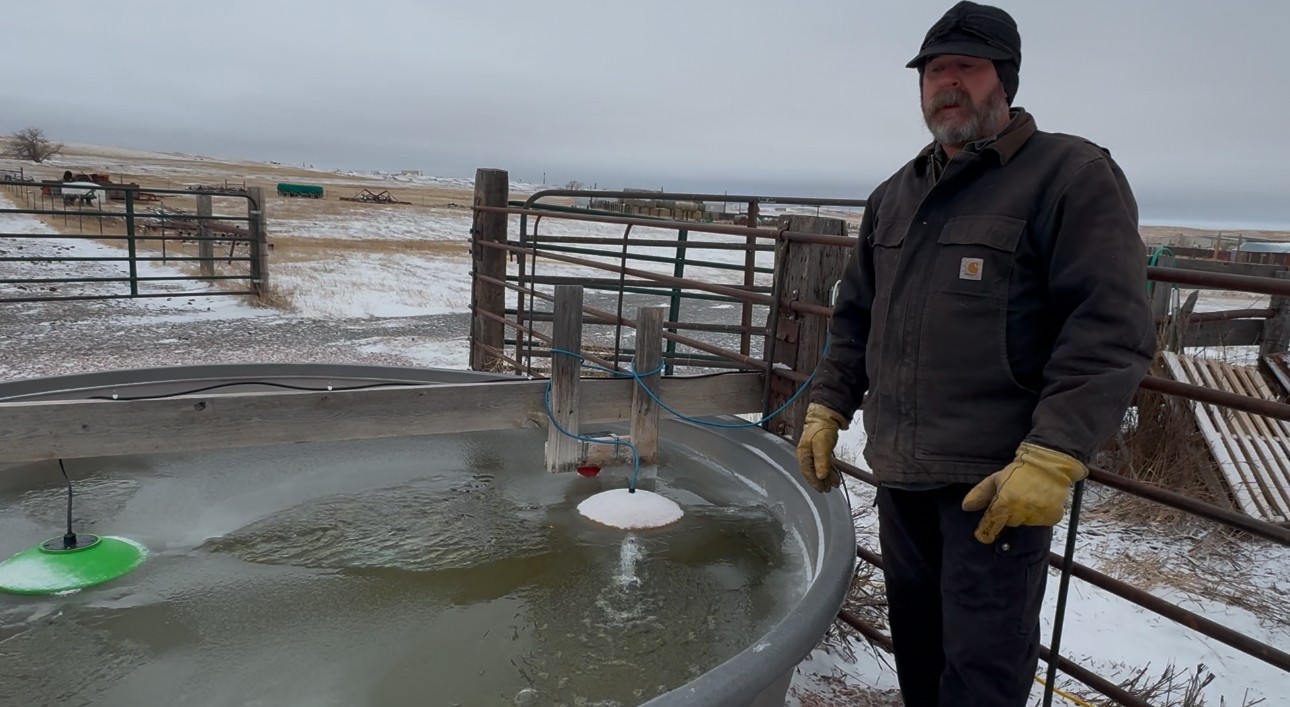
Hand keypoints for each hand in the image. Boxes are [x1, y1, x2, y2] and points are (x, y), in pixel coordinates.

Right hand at [795, 403, 848, 491]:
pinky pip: (823, 464)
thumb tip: (821, 476)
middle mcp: (806, 455)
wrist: (826, 417)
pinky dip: (829, 471)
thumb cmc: (821, 429)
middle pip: (813, 472)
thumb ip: (821, 462)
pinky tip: (834, 476)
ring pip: (819, 469)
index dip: (814, 482)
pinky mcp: (820, 451)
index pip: (807, 473)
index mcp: (803, 455)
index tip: (822, 489)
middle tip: (828, 489)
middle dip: (821, 482)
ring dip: (826, 477)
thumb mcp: (822, 446)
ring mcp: (813, 453)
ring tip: (834, 484)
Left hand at [961, 442, 1087, 542]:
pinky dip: (1038, 515)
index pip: (992, 522)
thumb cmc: (1021, 470)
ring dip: (1024, 514)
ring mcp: (1037, 516)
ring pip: (1024, 522)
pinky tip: (1039, 502)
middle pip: (1009, 522)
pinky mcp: (1052, 517)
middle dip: (1009, 513)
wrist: (1048, 464)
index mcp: (1005, 502)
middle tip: (1014, 499)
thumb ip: (980, 494)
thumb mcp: (996, 479)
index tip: (981, 536)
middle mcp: (1021, 511)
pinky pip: (1040, 522)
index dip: (985, 530)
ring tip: (1028, 497)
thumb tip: (966, 506)